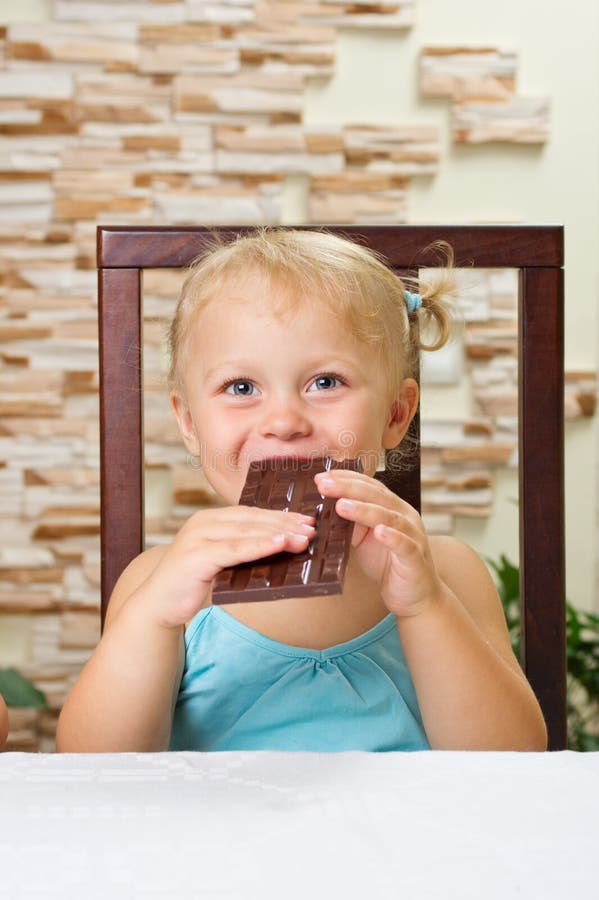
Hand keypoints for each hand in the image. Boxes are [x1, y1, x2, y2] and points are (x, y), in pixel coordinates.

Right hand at [141, 506, 315, 628]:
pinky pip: (234, 549)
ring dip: (277, 533)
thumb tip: (284, 550)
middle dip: (284, 523)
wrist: (157, 606)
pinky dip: (259, 545)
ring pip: (246, 531)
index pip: (251, 513)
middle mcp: (203, 522)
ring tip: (302, 538)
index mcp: (210, 519)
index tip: (307, 521)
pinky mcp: (196, 555)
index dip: (280, 516)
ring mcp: (198, 537)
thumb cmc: (193, 585)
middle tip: (312, 529)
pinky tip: (279, 544)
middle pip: (252, 519)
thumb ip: (244, 553)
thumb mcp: (222, 563)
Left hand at [314, 469, 442, 616]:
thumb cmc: (389, 564)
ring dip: (365, 510)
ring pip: (389, 518)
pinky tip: (379, 532)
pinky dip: (393, 537)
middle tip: (324, 484)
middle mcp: (405, 517)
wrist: (417, 596)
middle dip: (349, 488)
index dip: (346, 479)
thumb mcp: (364, 540)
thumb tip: (323, 510)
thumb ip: (350, 524)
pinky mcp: (416, 559)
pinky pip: (405, 545)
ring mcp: (413, 536)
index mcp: (392, 508)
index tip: (321, 476)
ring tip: (341, 506)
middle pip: (377, 496)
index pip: (369, 486)